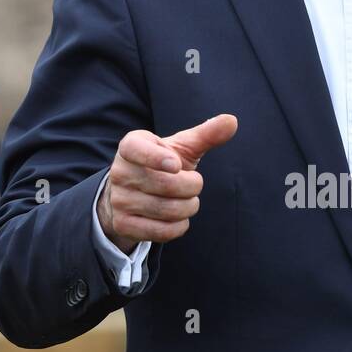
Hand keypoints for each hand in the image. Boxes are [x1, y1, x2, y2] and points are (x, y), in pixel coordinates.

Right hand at [98, 114, 237, 252]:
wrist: (133, 194)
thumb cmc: (164, 165)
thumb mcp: (181, 148)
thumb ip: (205, 135)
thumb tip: (232, 120)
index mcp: (131, 146)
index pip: (136, 149)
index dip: (156, 158)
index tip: (177, 165)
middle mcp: (120, 172)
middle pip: (165, 184)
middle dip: (192, 187)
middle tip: (194, 184)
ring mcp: (119, 200)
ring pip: (166, 209)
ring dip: (188, 207)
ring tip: (188, 201)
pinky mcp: (123, 224)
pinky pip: (160, 231)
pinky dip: (179, 226)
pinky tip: (180, 218)